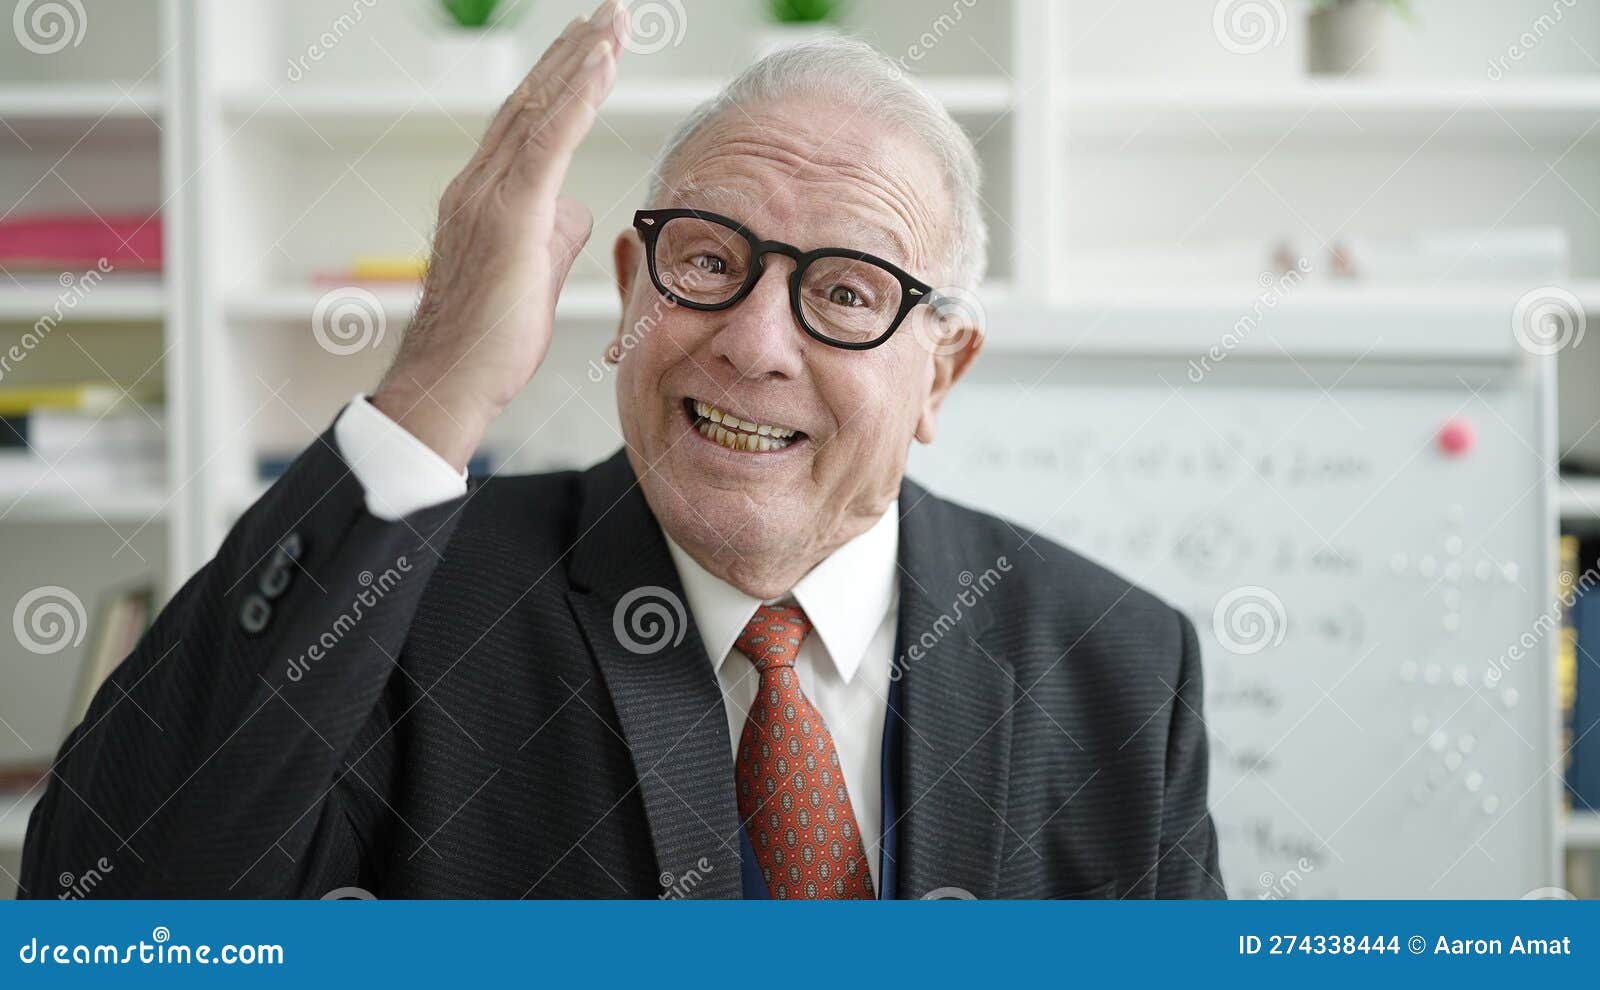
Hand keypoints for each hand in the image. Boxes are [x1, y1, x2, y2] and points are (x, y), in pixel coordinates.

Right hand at [372, 0, 626, 469]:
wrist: (451, 381)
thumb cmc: (490, 342)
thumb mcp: (532, 273)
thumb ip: (553, 233)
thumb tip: (577, 209)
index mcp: (483, 197)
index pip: (528, 123)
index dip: (561, 80)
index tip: (591, 42)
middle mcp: (478, 185)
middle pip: (531, 101)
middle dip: (571, 52)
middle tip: (607, 12)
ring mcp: (487, 197)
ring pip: (538, 110)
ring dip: (578, 61)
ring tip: (611, 23)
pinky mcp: (507, 217)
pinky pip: (547, 142)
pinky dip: (576, 97)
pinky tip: (600, 64)